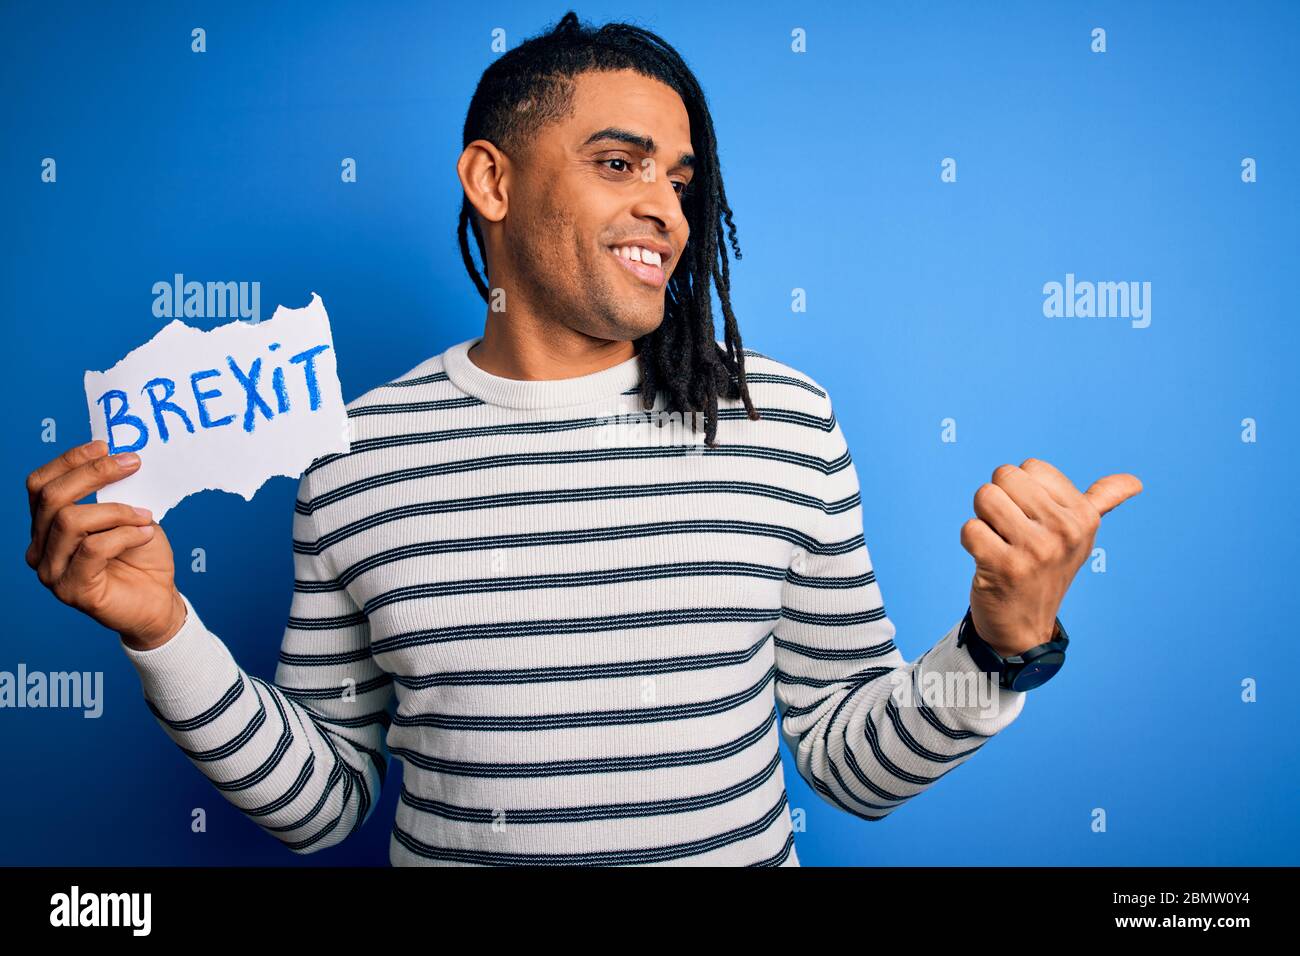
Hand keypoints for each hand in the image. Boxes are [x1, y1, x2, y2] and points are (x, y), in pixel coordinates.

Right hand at [25, 440, 185, 649]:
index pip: (39, 485)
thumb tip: (118, 456)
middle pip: (50, 497)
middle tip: (132, 464)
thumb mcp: (128, 515)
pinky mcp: (73, 590)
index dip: (69, 461)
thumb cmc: (142, 557)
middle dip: (93, 474)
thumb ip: (113, 493)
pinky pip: (93, 549)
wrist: (159, 602)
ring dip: (115, 510)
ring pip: (70, 521)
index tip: (105, 445)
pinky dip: (124, 534)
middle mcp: (40, 548)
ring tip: (146, 514)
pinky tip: (147, 533)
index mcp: (46, 527)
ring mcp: (51, 572)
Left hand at [960, 458, 1141, 656]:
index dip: (1021, 490)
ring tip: (1000, 543)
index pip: (1032, 466)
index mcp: (1084, 516)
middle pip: (1004, 475)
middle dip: (998, 500)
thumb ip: (1102, 502)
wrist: (1025, 625)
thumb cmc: (1048, 568)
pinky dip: (971, 542)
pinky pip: (969, 528)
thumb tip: (1135, 482)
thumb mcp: (1081, 535)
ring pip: (984, 496)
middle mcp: (1065, 530)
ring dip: (983, 519)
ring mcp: (1035, 550)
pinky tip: (988, 560)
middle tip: (1011, 532)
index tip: (1032, 520)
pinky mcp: (1003, 566)